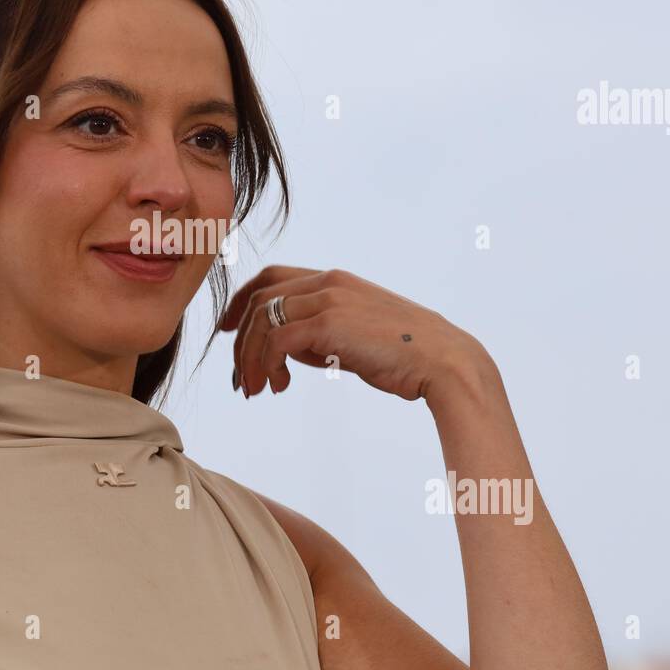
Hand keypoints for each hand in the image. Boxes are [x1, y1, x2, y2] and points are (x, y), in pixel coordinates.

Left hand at [219, 265, 491, 402]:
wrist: (443, 360)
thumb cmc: (404, 355)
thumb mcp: (354, 337)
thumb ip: (320, 334)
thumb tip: (286, 350)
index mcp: (334, 280)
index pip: (271, 278)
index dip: (240, 302)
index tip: (227, 331)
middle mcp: (327, 282)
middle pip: (258, 299)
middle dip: (239, 340)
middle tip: (240, 378)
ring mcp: (328, 300)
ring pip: (262, 321)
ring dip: (250, 359)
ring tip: (256, 391)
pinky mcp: (329, 324)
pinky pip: (277, 341)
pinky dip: (267, 366)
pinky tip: (278, 388)